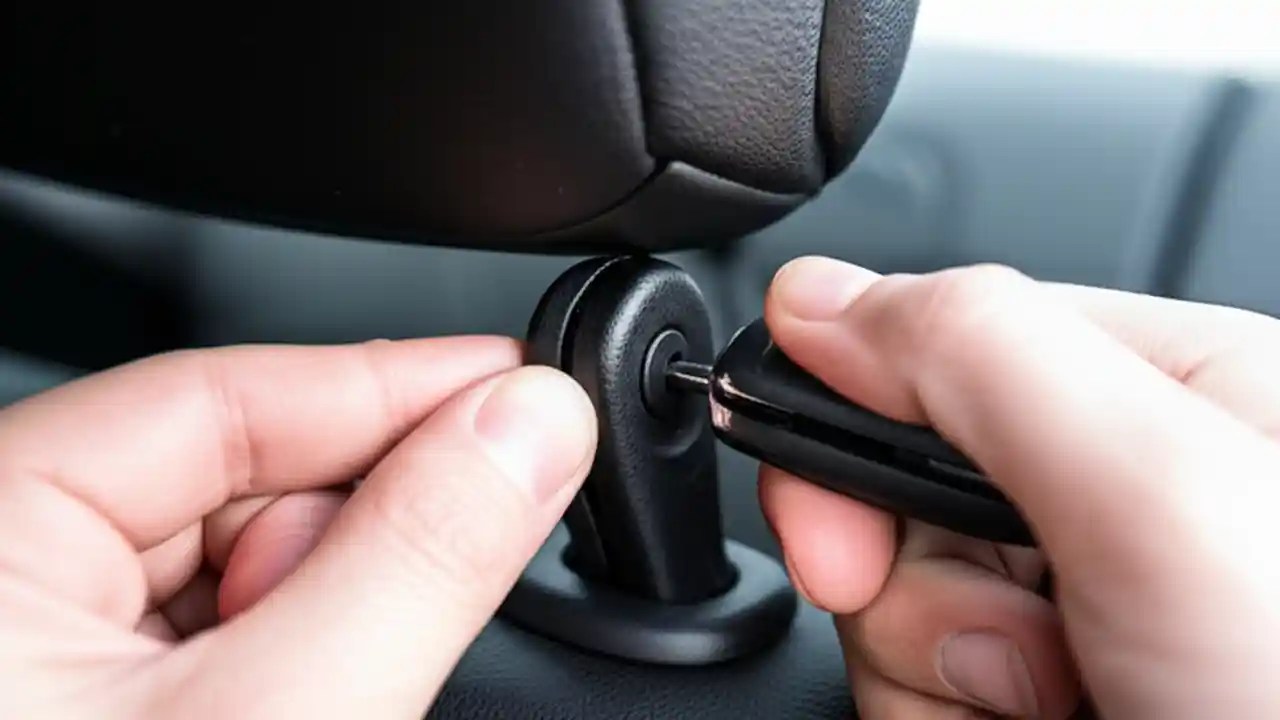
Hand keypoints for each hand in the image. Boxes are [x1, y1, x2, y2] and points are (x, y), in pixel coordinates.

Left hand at [0, 337, 595, 717]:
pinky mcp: (78, 695)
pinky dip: (283, 659)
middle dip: (356, 527)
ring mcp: (33, 642)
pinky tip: (304, 700)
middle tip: (452, 569)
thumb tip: (531, 425)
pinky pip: (206, 633)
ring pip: (230, 563)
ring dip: (319, 610)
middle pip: (230, 477)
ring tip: (333, 696)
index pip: (221, 393)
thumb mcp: (286, 718)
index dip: (397, 388)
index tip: (523, 392)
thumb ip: (415, 562)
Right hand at [761, 257, 1279, 718]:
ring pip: (905, 609)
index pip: (945, 349)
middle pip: (908, 491)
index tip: (830, 523)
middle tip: (1003, 654)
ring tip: (1063, 713)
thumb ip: (983, 357)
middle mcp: (1136, 504)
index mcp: (1184, 396)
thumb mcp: (1166, 500)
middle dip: (913, 583)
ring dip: (941, 678)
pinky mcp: (1055, 703)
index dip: (856, 426)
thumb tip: (822, 301)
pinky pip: (926, 693)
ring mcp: (1094, 617)